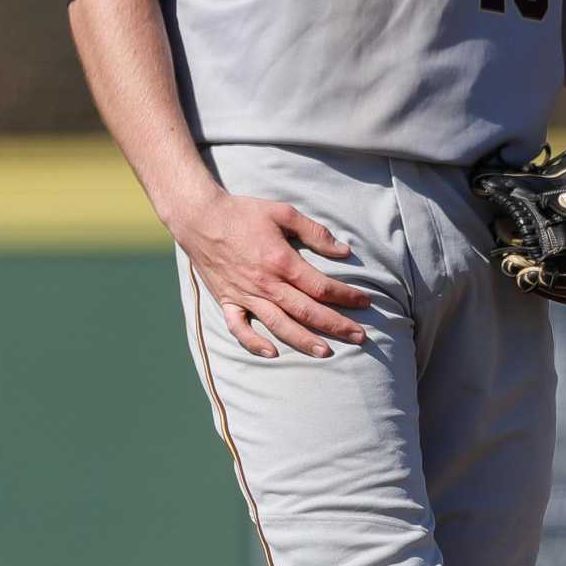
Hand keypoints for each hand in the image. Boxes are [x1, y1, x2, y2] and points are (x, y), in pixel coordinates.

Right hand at [169, 189, 371, 358]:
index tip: (366, 302)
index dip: (346, 296)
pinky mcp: (226, 300)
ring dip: (303, 341)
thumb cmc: (243, 213)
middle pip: (306, 311)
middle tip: (361, 337)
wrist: (199, 217)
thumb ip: (315, 233)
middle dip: (336, 325)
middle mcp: (264, 283)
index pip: (321, 287)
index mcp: (281, 262)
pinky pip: (238, 328)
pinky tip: (271, 353)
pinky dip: (253, 342)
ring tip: (326, 352)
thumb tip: (344, 252)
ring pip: (278, 325)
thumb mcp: (283, 212)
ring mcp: (244, 295)